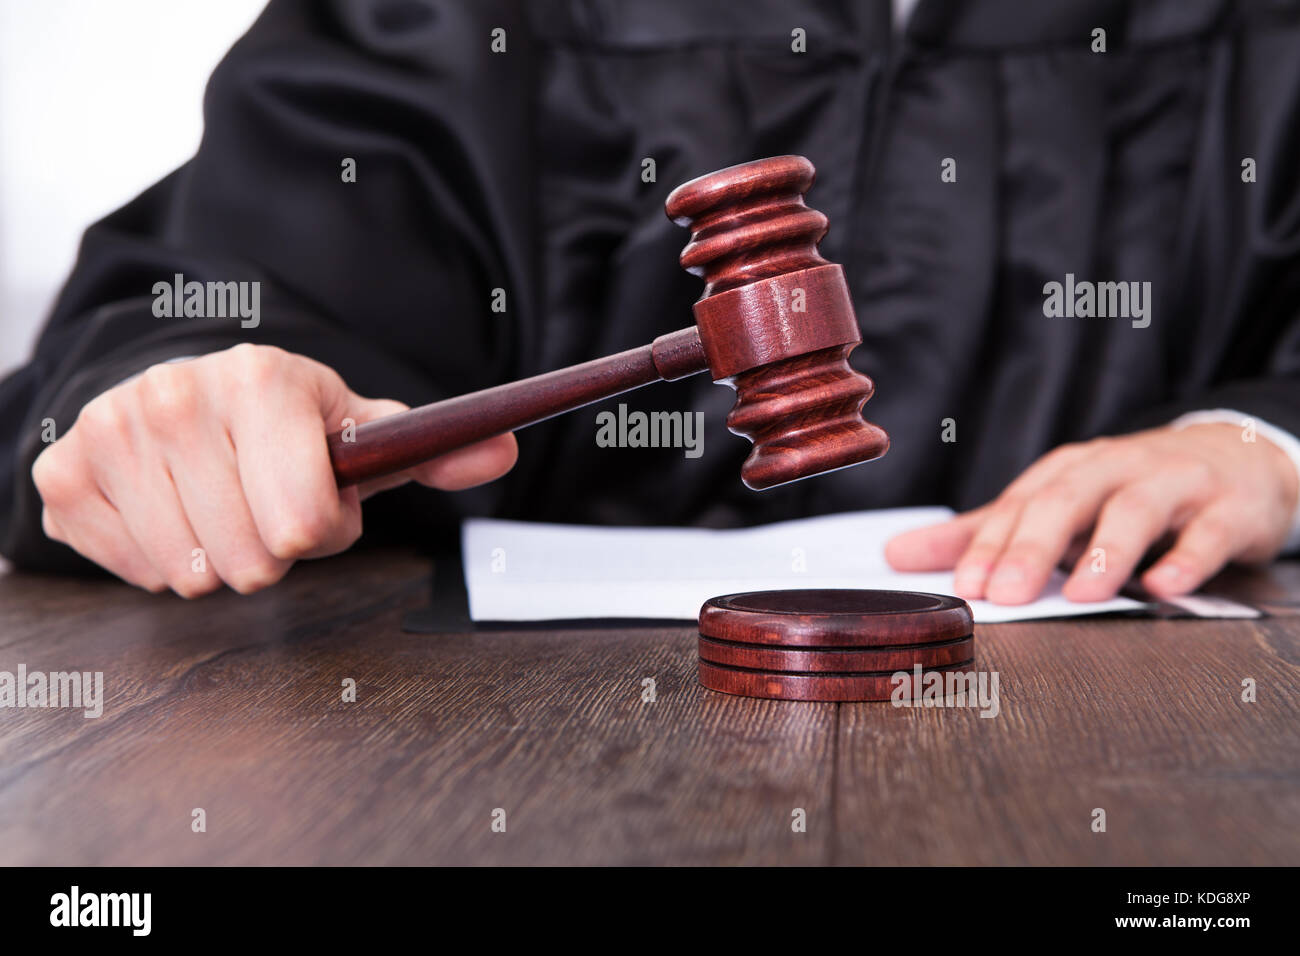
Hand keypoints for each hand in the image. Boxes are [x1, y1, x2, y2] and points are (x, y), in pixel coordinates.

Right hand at [32, 343, 516, 595]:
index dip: (322, 530)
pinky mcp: (65, 474)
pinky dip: (163, 562)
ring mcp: (112, 433)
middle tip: (263, 503)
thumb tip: (504, 451)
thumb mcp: (359, 432)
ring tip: (222, 504)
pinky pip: (134, 572)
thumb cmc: (284, 427)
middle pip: (252, 561)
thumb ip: (433, 450)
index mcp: (263, 379)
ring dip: (220, 558)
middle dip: (273, 549)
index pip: (303, 524)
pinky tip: (172, 513)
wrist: (179, 394)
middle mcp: (177, 396)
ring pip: (192, 575)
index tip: (314, 501)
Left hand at [885, 424, 1297, 604]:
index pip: (1019, 506)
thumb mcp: (1054, 507)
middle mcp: (1114, 469)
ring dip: (1106, 551)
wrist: (1236, 461)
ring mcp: (1174, 484)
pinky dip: (1186, 559)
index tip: (965, 587)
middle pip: (1067, 500)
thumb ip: (980, 535)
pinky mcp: (1228, 508)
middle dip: (1033, 547)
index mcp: (1067, 472)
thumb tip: (895, 554)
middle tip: (1006, 595)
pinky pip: (1208, 532)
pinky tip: (1164, 589)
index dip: (990, 546)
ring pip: (1136, 509)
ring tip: (1080, 595)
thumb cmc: (1128, 491)